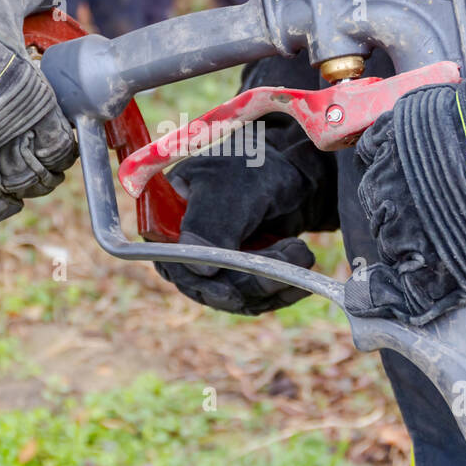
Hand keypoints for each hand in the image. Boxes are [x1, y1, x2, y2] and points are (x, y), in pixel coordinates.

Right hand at [154, 147, 317, 314]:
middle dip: (252, 278)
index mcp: (165, 218)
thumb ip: (210, 224)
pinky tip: (300, 267)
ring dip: (273, 280)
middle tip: (293, 256)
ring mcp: (211, 264)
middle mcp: (183, 246)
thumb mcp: (228, 188)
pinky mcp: (238, 277)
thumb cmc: (252, 166)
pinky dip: (281, 289)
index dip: (198, 280)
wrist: (290, 171)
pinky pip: (255, 298)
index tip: (232, 290)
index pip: (172, 261)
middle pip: (206, 286)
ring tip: (300, 250)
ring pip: (236, 295)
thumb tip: (198, 269)